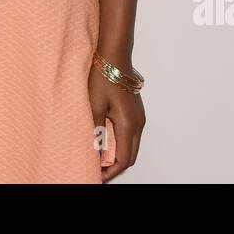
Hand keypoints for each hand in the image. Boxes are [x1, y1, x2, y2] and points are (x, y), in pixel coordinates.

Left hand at [89, 51, 144, 181]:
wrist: (114, 57)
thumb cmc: (103, 78)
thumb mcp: (94, 106)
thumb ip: (96, 131)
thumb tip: (95, 153)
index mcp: (129, 125)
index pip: (123, 159)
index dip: (111, 172)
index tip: (97, 176)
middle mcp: (138, 124)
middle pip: (130, 156)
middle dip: (115, 167)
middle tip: (97, 170)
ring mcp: (139, 117)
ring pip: (132, 146)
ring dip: (118, 155)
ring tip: (100, 158)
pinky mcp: (136, 112)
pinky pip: (131, 135)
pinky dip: (121, 144)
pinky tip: (106, 142)